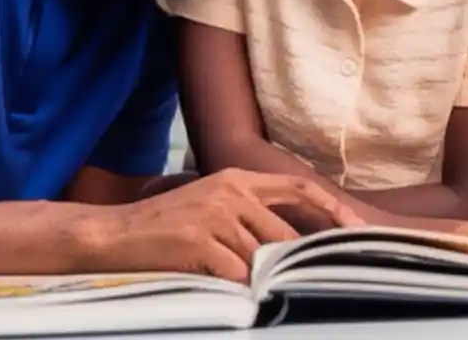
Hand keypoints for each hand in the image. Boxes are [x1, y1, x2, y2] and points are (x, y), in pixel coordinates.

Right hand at [77, 168, 364, 283]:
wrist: (111, 235)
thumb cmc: (162, 228)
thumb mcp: (209, 205)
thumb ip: (248, 216)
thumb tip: (290, 246)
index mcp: (235, 179)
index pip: (297, 189)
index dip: (330, 210)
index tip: (355, 230)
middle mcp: (230, 192)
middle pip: (282, 236)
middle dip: (279, 263)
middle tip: (267, 275)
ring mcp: (215, 216)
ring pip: (257, 261)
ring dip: (243, 277)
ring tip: (212, 271)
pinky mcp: (200, 241)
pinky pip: (235, 277)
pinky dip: (226, 287)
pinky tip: (203, 279)